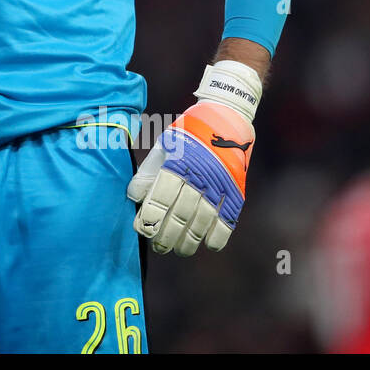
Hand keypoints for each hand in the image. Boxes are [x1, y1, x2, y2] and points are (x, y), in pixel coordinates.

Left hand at [126, 60, 261, 255]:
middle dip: (166, 234)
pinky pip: (228, 219)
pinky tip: (209, 245)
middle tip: (157, 247)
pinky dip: (219, 235)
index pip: (162, 196)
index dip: (151, 216)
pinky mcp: (236, 191)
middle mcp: (200, 177)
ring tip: (178, 250)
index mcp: (179, 163)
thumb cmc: (187, 134)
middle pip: (181, 213)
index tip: (141, 229)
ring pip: (203, 221)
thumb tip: (133, 196)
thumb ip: (149, 172)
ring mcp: (220, 186)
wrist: (226, 119)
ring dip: (190, 239)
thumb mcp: (164, 145)